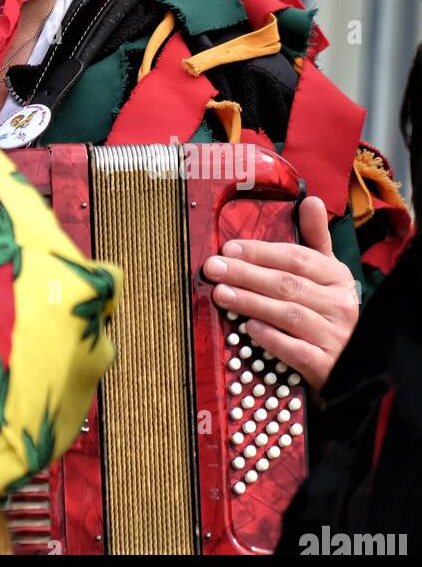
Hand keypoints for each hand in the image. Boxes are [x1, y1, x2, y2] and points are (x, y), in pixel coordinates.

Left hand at [202, 195, 359, 391]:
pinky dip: (272, 339)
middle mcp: (341, 305)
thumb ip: (315, 239)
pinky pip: (297, 351)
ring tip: (221, 294)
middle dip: (246, 274)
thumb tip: (311, 200)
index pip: (297, 258)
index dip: (261, 252)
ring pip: (289, 314)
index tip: (228, 248)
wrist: (353, 365)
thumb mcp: (327, 274)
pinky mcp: (328, 366)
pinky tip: (249, 329)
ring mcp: (336, 337)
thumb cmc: (329, 312)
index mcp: (338, 278)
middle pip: (287, 284)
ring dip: (251, 302)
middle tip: (213, 268)